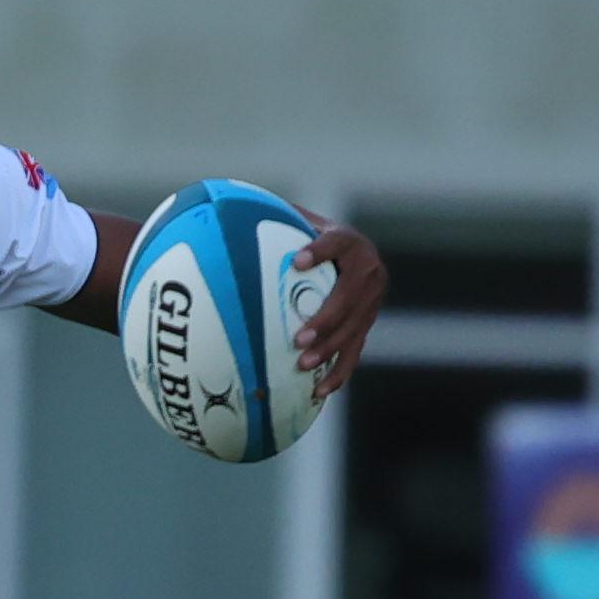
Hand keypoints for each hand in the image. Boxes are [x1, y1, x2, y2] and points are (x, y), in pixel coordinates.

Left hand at [292, 219, 388, 400]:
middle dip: (325, 320)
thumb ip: (274, 217)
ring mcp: (372, 300)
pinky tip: (319, 392)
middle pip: (349, 298)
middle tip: (298, 339)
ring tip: (303, 364)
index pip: (336, 243)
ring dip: (329, 349)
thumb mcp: (297, 221)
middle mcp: (368, 269)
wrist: (354, 250)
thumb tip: (227, 205)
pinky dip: (339, 372)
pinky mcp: (368, 323)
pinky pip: (355, 351)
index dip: (320, 251)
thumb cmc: (309, 235)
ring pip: (354, 329)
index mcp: (348, 241)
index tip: (299, 261)